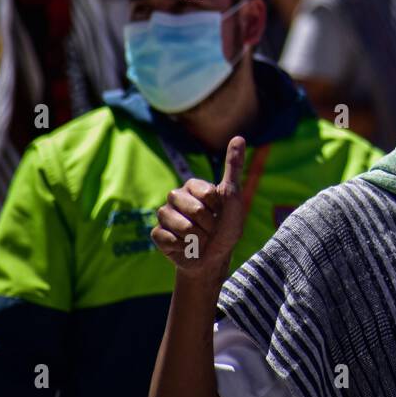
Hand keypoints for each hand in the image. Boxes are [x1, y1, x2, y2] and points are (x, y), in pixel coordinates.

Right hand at [151, 136, 247, 281]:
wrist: (214, 259)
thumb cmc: (227, 228)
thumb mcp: (234, 197)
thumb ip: (233, 168)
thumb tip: (238, 137)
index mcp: (193, 186)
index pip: (203, 192)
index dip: (216, 207)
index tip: (220, 212)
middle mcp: (176, 197)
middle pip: (190, 208)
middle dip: (207, 223)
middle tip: (210, 229)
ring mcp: (164, 215)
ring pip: (176, 222)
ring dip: (195, 236)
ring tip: (199, 238)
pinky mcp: (157, 234)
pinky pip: (165, 237)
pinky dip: (181, 246)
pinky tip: (185, 246)